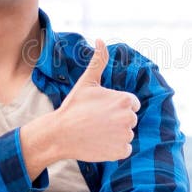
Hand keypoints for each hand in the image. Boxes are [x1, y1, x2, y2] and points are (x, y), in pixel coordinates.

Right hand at [52, 39, 140, 161]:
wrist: (60, 134)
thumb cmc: (73, 106)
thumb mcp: (87, 81)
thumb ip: (99, 60)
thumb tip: (100, 40)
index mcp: (125, 100)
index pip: (131, 103)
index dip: (116, 106)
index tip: (102, 110)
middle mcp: (129, 118)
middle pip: (130, 119)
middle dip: (117, 120)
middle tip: (97, 121)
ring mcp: (125, 136)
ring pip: (126, 134)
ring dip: (115, 134)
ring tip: (96, 132)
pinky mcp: (120, 152)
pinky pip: (125, 149)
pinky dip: (114, 148)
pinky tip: (99, 143)